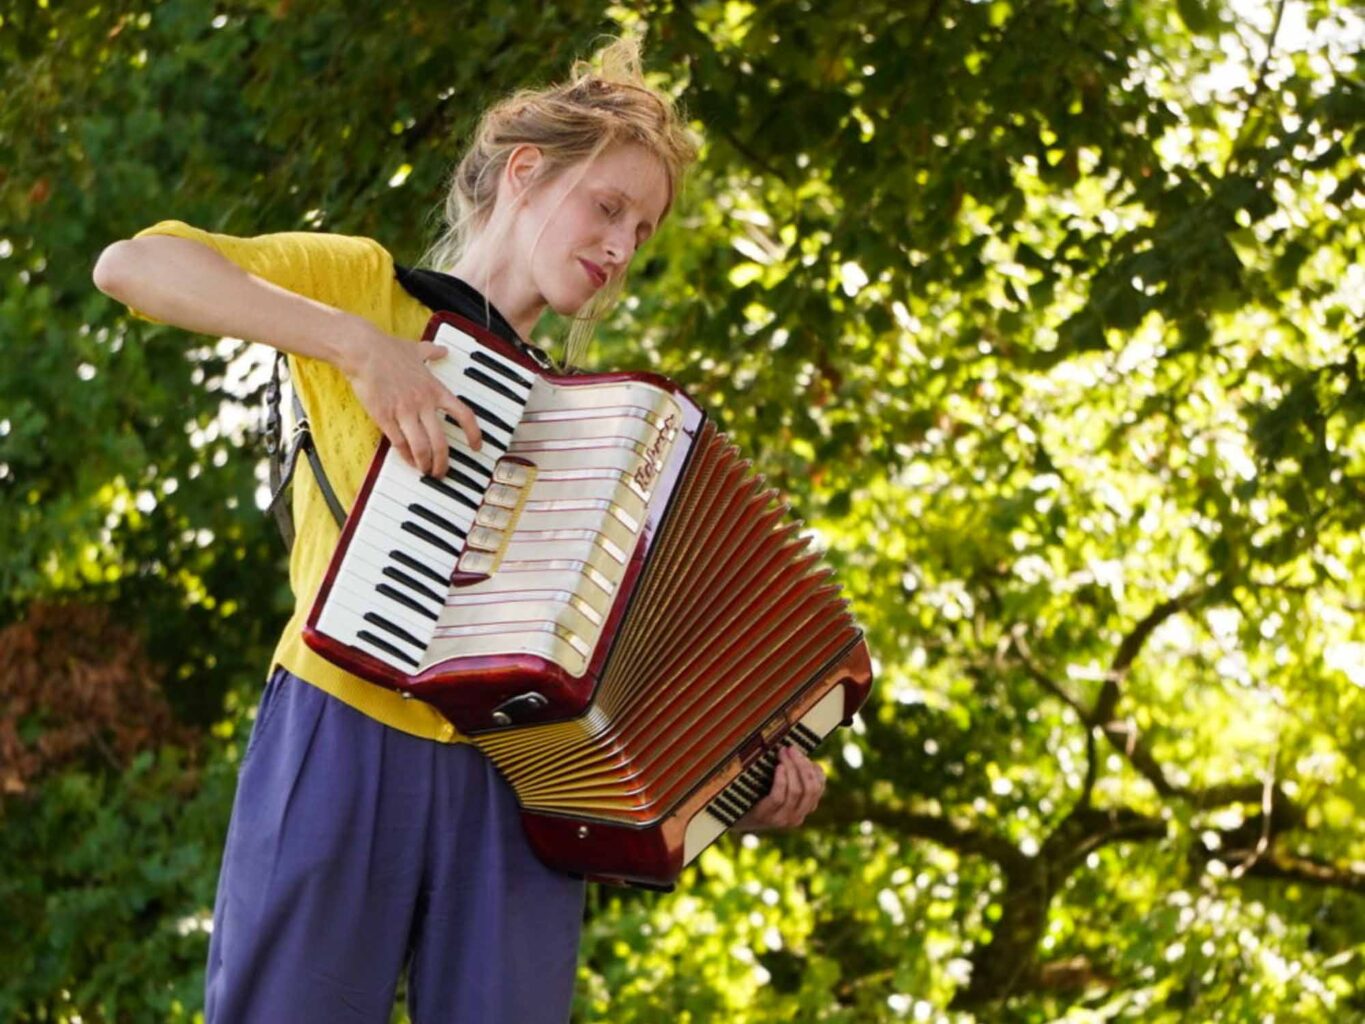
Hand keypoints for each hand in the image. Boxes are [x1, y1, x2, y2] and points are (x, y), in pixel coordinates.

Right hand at [339, 329, 481, 477]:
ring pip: (421, 448)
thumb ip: (432, 352)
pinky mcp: (385, 417)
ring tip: (426, 472)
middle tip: (442, 471)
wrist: (363, 350)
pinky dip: (406, 457)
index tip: (476, 446)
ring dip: (426, 465)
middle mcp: (423, 403)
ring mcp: (404, 412)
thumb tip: (442, 350)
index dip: (473, 434)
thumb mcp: (416, 349)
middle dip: (443, 462)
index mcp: (435, 389)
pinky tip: (409, 463)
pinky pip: (399, 444)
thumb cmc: (387, 349)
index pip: (463, 415)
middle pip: (441, 442)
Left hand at [734, 745, 826, 831]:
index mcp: (804, 809)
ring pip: (797, 791)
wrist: (732, 815)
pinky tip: (778, 767)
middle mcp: (798, 817)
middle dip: (802, 765)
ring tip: (782, 753)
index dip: (813, 767)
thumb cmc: (757, 794)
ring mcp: (782, 819)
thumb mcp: (779, 786)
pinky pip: (779, 796)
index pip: (819, 787)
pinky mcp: (766, 817)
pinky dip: (781, 779)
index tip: (801, 752)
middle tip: (791, 749)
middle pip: (811, 788)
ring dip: (791, 767)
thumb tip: (799, 753)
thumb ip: (792, 775)